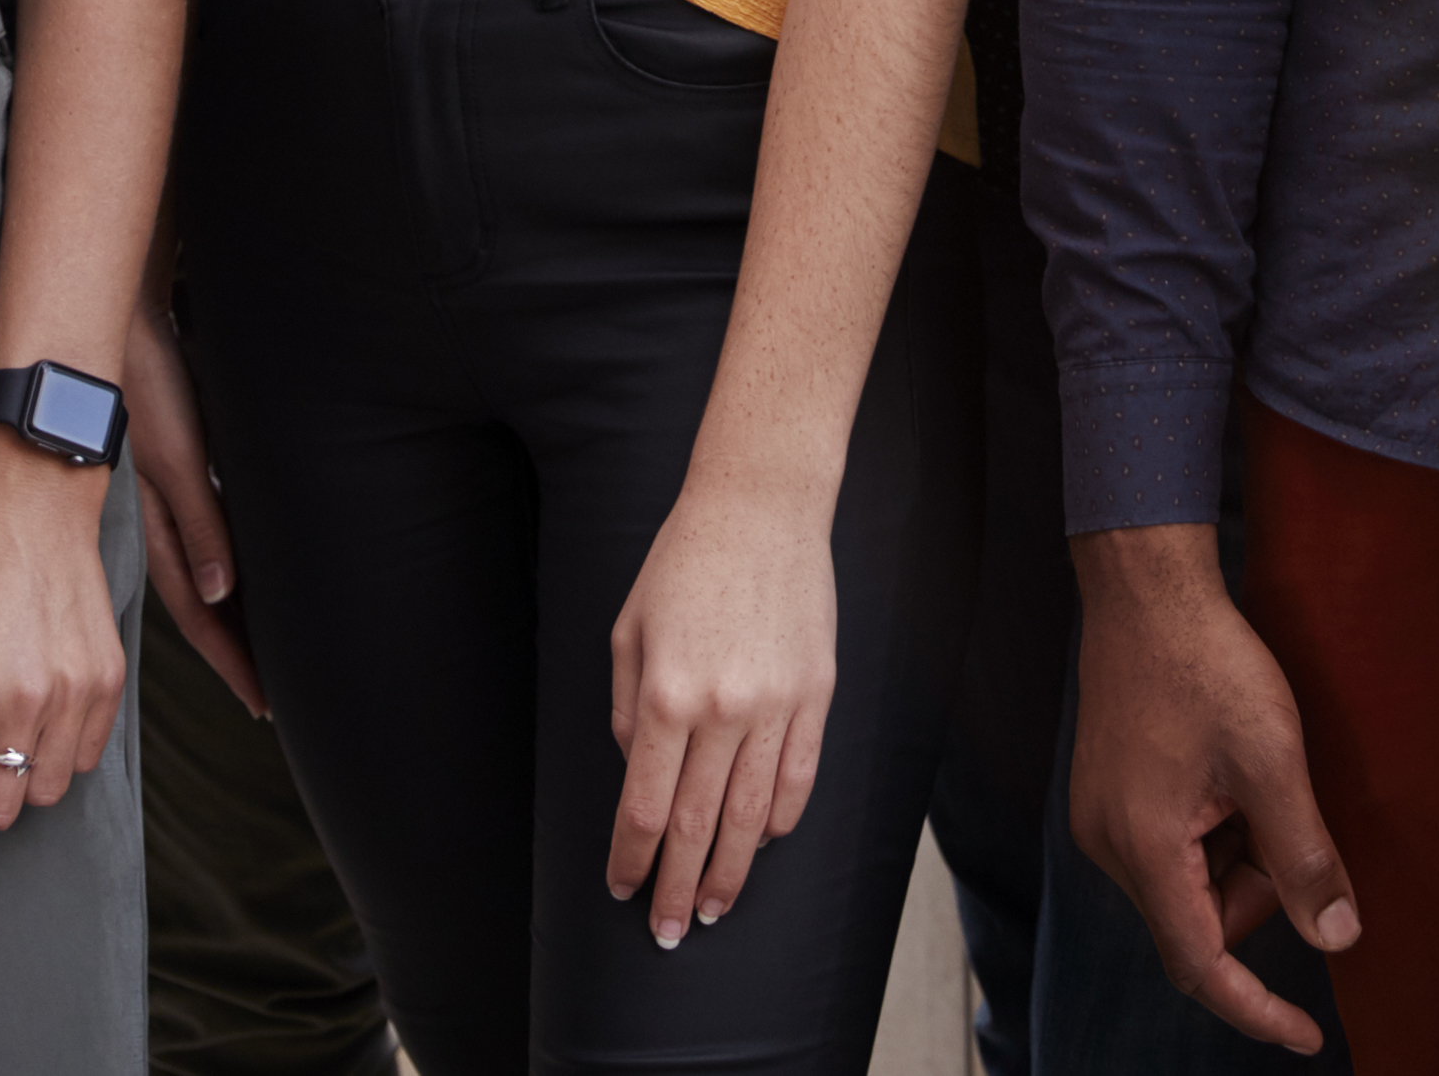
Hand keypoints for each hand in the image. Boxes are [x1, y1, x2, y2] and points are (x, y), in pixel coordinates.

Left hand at [0, 430, 126, 889]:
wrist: (31, 500)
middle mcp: (24, 698)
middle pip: (0, 812)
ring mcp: (73, 690)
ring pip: (47, 793)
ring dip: (20, 781)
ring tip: (6, 733)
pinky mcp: (109, 678)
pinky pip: (86, 758)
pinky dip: (60, 754)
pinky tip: (42, 714)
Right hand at [127, 296, 263, 719]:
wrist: (121, 327)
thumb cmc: (153, 386)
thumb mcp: (179, 457)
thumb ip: (200, 521)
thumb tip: (220, 594)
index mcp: (166, 523)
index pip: (201, 612)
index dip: (230, 658)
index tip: (260, 701)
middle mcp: (168, 519)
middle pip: (202, 604)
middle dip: (233, 652)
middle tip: (265, 696)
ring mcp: (168, 497)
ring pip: (202, 574)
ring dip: (229, 617)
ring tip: (257, 652)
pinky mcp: (175, 469)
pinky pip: (200, 536)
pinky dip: (219, 569)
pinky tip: (236, 578)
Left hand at [602, 472, 834, 947]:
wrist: (761, 506)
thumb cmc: (684, 562)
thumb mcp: (629, 630)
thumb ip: (627, 710)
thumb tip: (638, 771)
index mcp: (668, 694)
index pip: (646, 806)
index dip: (632, 857)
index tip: (622, 888)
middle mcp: (723, 710)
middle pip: (699, 826)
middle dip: (679, 887)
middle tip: (668, 932)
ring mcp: (777, 705)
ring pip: (752, 816)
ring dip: (732, 872)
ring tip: (715, 909)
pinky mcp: (817, 694)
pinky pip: (799, 777)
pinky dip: (780, 821)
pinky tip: (762, 846)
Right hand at [1066, 525, 1358, 1053]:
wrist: (1146, 586)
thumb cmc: (1207, 663)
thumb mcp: (1274, 762)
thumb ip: (1304, 858)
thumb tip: (1337, 939)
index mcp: (1144, 848)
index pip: (1200, 966)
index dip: (1256, 1009)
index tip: (1306, 1034)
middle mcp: (1109, 845)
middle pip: (1199, 920)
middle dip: (1258, 891)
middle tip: (1292, 820)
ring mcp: (1102, 817)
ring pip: (1189, 882)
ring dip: (1239, 855)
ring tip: (1256, 775)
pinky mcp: (1109, 792)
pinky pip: (1172, 847)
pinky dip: (1216, 830)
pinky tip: (1230, 769)